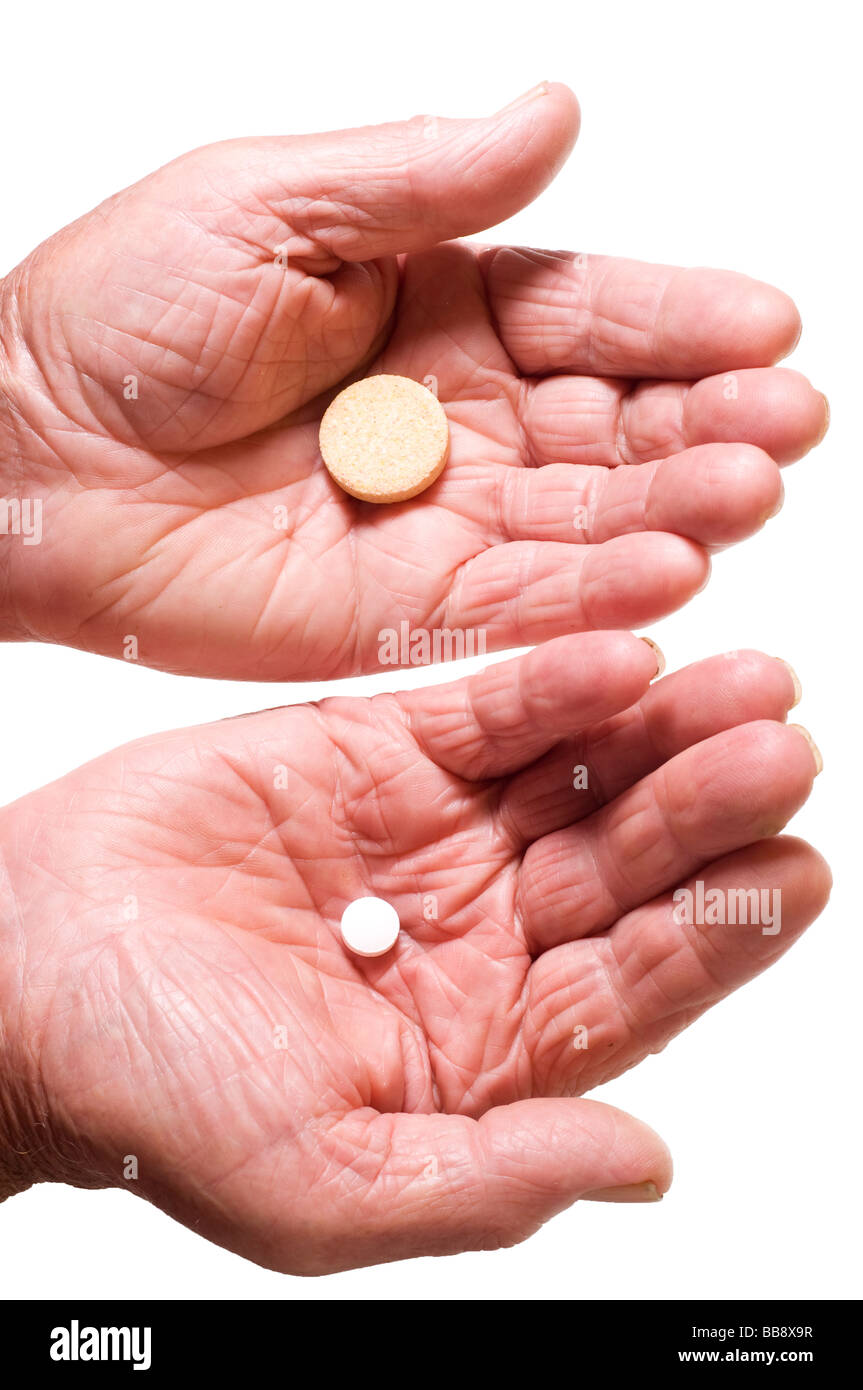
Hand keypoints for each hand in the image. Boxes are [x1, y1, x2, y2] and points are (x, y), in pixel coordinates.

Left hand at [0, 85, 825, 677]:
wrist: (21, 453)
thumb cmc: (120, 314)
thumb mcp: (272, 204)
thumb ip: (424, 177)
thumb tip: (556, 112)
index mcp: (439, 309)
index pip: (590, 312)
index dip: (679, 319)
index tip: (767, 324)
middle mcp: (460, 420)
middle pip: (612, 425)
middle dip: (704, 422)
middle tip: (783, 419)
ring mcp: (439, 521)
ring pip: (583, 522)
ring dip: (672, 512)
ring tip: (747, 491)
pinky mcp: (405, 614)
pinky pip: (515, 607)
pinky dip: (590, 599)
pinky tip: (665, 581)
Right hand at [0, 635, 827, 1270]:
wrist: (26, 975)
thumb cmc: (155, 1095)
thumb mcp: (328, 1181)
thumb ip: (494, 1175)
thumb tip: (644, 1166)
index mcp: (489, 1043)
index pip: (635, 983)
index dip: (718, 930)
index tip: (799, 868)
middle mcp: (480, 930)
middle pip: (625, 863)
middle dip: (706, 806)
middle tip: (780, 745)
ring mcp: (434, 831)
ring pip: (576, 776)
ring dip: (659, 729)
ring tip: (740, 682)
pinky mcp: (377, 748)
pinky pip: (484, 708)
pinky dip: (552, 682)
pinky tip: (622, 654)